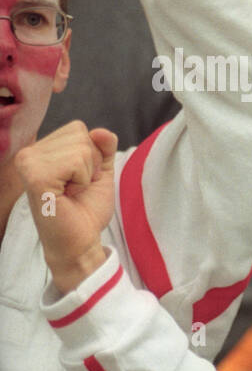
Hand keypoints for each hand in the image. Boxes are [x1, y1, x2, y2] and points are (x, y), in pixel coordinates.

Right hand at [15, 121, 116, 293]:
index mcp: (41, 150)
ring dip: (86, 174)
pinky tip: (68, 194)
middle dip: (90, 163)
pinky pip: (76, 161)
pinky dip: (83, 180)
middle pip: (80, 134)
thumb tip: (102, 131)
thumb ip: (103, 148)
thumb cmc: (86, 209)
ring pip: (81, 147)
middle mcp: (29, 153)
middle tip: (76, 187)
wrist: (80, 241)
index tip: (80, 179)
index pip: (79, 129)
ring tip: (71, 191)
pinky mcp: (35, 176)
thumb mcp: (100, 172)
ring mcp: (29, 163)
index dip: (92, 155)